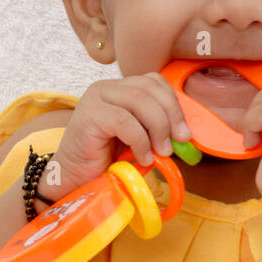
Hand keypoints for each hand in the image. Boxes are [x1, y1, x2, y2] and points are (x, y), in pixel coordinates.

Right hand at [36, 73, 192, 203]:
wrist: (75, 179)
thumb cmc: (106, 161)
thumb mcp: (139, 140)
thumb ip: (157, 130)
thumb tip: (186, 133)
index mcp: (120, 89)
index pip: (154, 82)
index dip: (174, 104)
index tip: (185, 133)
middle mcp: (106, 88)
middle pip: (149, 89)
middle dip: (170, 116)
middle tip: (178, 143)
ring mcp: (95, 98)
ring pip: (140, 101)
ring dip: (158, 129)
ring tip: (161, 153)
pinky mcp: (88, 115)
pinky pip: (124, 122)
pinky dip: (140, 141)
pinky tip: (143, 158)